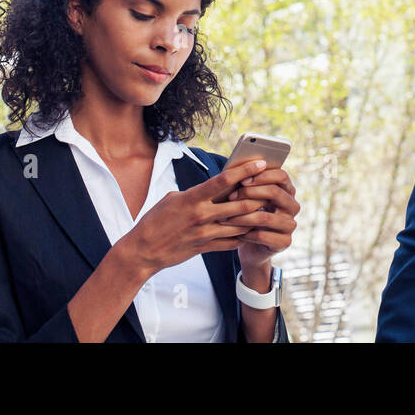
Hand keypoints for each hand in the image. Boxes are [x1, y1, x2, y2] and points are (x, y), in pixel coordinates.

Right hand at [120, 159, 270, 277]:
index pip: (224, 180)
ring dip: (256, 216)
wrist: (143, 251)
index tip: (260, 162)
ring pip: (240, 225)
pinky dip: (245, 235)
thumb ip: (194, 193)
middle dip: (258, 196)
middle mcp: (201, 215)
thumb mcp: (171, 199)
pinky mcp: (206, 248)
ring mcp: (205, 233)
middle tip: (271, 187)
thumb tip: (211, 187)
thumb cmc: (154, 221)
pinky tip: (254, 229)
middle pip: (240, 204)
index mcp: (192, 198)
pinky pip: (233, 242)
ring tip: (268, 207)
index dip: (245, 170)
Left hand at [228, 167, 298, 272]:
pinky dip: (245, 234)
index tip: (242, 179)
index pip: (281, 175)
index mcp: (287, 190)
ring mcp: (290, 224)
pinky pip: (262, 236)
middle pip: (274, 192)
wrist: (253, 247)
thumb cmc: (249, 215)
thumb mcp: (251, 198)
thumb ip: (249, 183)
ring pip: (264, 217)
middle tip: (230, 197)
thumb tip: (235, 168)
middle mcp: (293, 206)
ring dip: (242, 216)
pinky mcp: (285, 242)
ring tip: (225, 217)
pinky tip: (235, 233)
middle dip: (249, 193)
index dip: (261, 175)